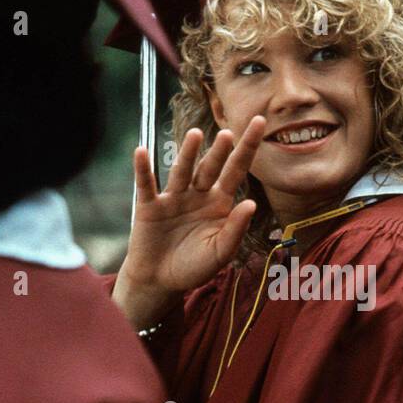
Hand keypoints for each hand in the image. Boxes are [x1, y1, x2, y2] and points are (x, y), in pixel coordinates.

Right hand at [113, 117, 264, 328]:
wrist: (161, 281)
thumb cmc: (194, 267)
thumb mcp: (221, 253)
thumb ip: (235, 229)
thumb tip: (251, 203)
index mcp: (219, 202)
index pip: (236, 170)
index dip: (247, 147)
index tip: (260, 121)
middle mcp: (198, 194)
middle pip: (210, 167)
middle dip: (219, 151)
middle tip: (228, 134)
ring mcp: (174, 198)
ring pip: (182, 171)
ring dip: (188, 154)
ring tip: (196, 135)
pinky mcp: (150, 206)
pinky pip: (147, 185)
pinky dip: (143, 169)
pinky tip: (142, 152)